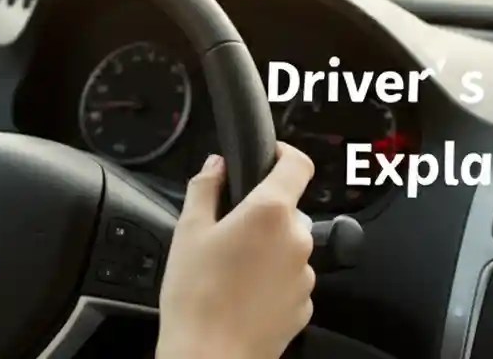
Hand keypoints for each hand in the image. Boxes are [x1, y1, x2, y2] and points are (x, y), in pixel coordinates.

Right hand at [157, 143, 315, 358]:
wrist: (210, 357)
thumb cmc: (196, 297)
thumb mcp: (188, 231)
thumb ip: (205, 188)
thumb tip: (216, 166)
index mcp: (270, 213)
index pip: (299, 165)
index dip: (284, 154)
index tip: (270, 156)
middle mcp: (297, 240)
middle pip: (287, 210)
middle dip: (262, 213)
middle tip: (227, 231)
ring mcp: (304, 275)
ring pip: (288, 246)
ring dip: (267, 249)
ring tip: (231, 270)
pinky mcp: (304, 304)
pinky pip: (290, 278)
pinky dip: (272, 279)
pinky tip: (242, 293)